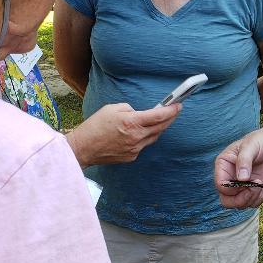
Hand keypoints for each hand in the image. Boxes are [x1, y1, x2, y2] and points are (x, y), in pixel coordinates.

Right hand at [65, 102, 179, 166]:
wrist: (83, 148)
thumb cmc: (95, 126)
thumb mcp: (112, 108)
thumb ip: (130, 109)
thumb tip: (139, 114)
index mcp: (132, 122)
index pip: (159, 116)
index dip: (171, 110)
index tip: (178, 105)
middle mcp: (136, 137)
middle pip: (160, 127)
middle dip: (170, 118)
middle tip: (174, 111)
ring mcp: (135, 148)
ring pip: (154, 137)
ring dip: (158, 128)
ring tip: (161, 120)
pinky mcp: (131, 156)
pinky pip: (143, 145)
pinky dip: (145, 137)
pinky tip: (142, 132)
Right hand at [214, 122, 262, 207]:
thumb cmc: (260, 141)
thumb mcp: (251, 147)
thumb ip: (244, 161)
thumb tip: (241, 179)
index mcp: (223, 165)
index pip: (220, 185)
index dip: (233, 188)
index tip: (247, 180)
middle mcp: (229, 178)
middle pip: (226, 200)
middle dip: (242, 198)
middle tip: (254, 188)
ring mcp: (240, 186)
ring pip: (239, 204)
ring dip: (252, 198)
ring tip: (262, 183)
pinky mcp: (251, 190)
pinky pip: (251, 203)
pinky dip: (259, 198)